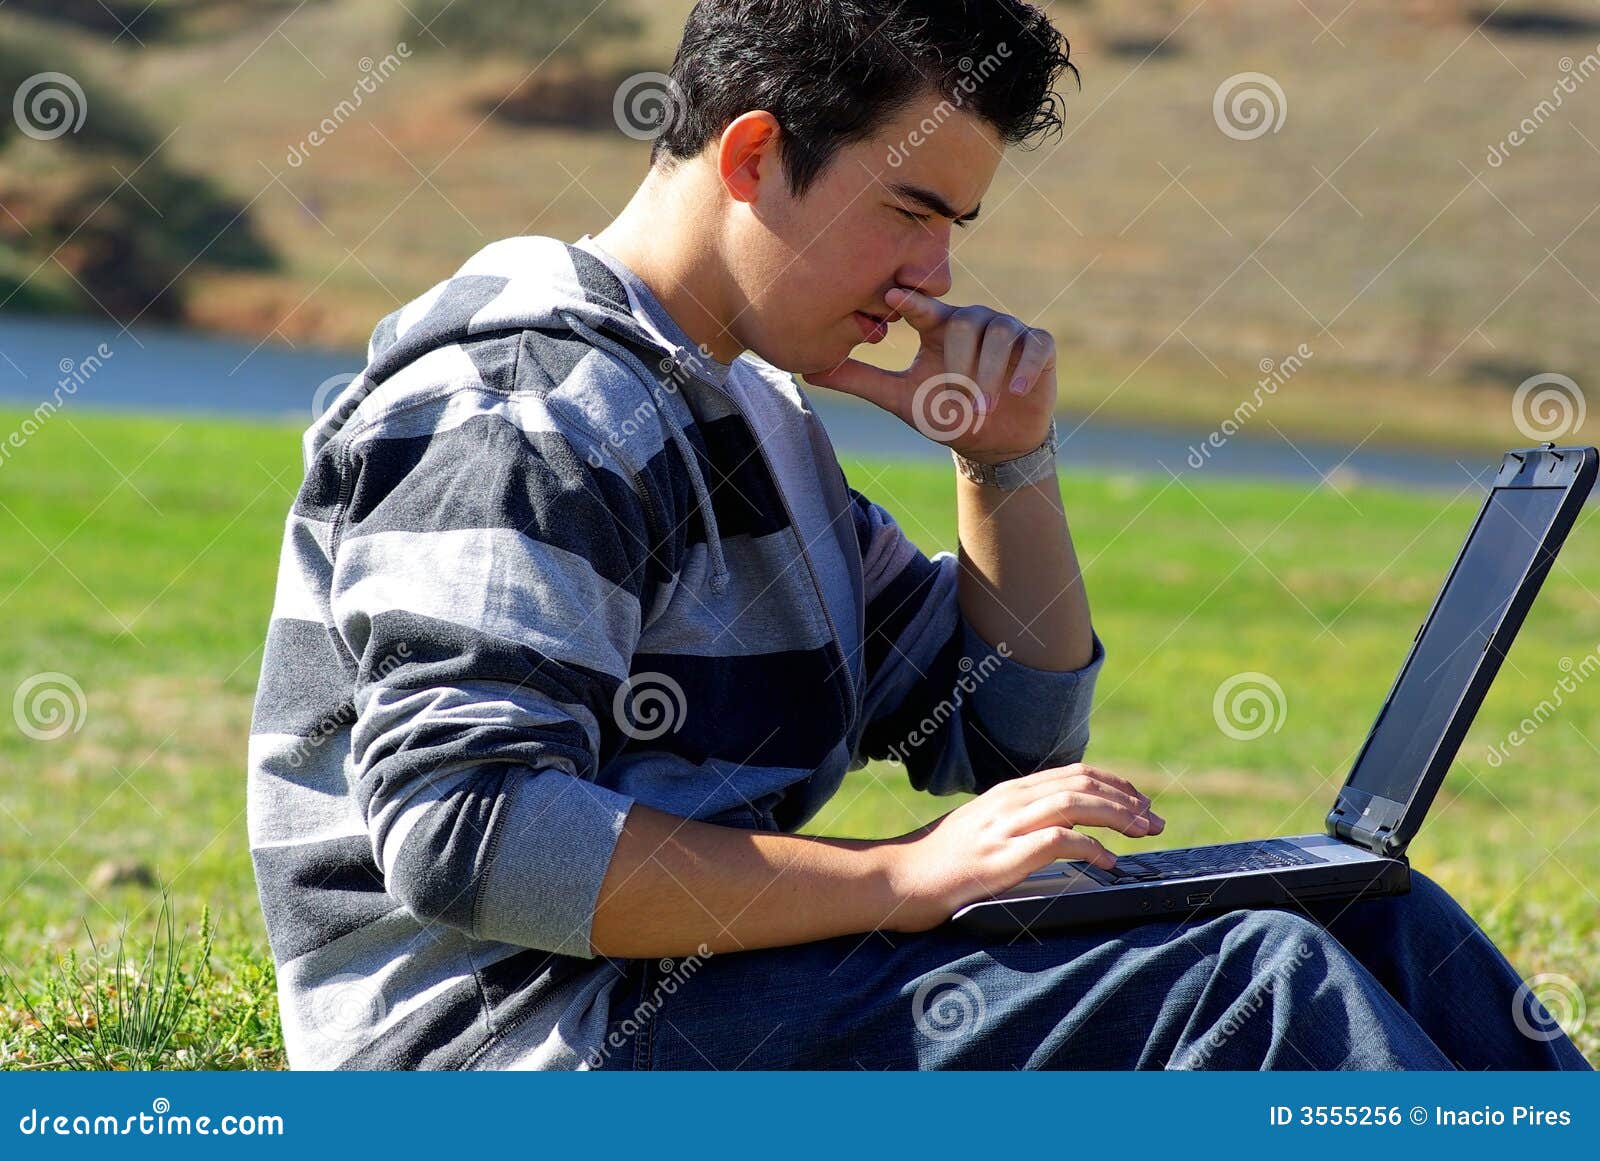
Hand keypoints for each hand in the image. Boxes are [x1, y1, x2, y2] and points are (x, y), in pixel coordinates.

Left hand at [806, 288, 1057, 461]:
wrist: (993, 438)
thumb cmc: (944, 411)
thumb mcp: (898, 398)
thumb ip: (859, 379)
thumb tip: (808, 370)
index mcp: (939, 325)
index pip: (922, 307)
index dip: (909, 301)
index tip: (890, 297)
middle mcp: (973, 320)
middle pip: (962, 326)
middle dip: (959, 365)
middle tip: (955, 398)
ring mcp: (1009, 329)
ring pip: (999, 336)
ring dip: (989, 375)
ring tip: (981, 407)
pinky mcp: (1038, 345)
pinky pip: (1034, 346)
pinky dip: (1024, 368)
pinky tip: (1015, 390)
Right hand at [879, 763, 1165, 932]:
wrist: (895, 878)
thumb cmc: (937, 861)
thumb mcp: (980, 828)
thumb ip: (1014, 821)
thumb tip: (1056, 829)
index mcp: (1008, 793)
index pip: (1074, 773)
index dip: (1115, 785)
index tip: (1141, 803)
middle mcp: (1009, 801)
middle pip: (1082, 783)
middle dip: (1126, 799)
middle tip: (1155, 820)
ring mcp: (1004, 827)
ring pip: (1075, 803)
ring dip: (1118, 816)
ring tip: (1144, 833)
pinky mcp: (1001, 858)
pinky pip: (1058, 842)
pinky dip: (1091, 848)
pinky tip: (1109, 863)